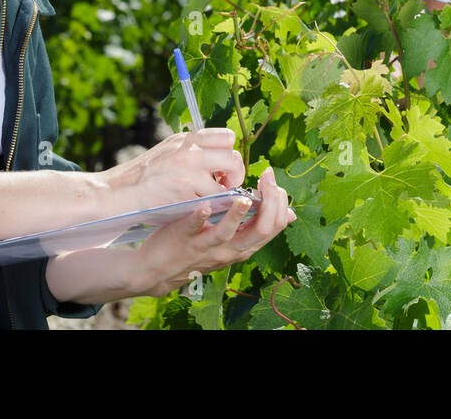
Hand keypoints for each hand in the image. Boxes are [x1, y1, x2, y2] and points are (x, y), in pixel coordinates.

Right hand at [95, 128, 244, 215]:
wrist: (119, 192)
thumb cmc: (145, 176)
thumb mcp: (169, 151)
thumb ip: (192, 150)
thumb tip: (219, 157)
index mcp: (187, 139)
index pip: (227, 137)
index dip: (229, 154)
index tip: (221, 168)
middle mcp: (189, 151)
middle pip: (233, 158)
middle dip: (235, 174)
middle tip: (224, 186)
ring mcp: (188, 171)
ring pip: (228, 181)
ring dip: (225, 192)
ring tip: (213, 198)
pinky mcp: (185, 192)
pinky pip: (214, 200)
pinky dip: (212, 206)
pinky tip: (201, 208)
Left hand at [123, 166, 295, 296]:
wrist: (159, 270)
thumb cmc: (201, 248)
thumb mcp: (234, 242)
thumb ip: (258, 227)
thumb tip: (291, 214)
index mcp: (244, 246)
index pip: (274, 227)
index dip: (280, 204)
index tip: (274, 183)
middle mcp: (230, 250)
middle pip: (261, 231)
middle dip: (269, 204)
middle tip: (267, 179)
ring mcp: (207, 246)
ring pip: (228, 234)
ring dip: (237, 215)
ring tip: (244, 198)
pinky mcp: (185, 238)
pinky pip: (194, 229)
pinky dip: (201, 217)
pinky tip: (206, 205)